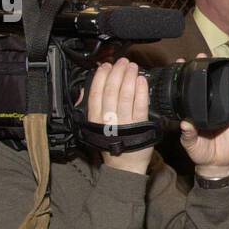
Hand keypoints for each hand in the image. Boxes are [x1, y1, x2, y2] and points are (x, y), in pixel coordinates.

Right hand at [89, 57, 152, 175]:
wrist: (125, 166)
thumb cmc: (112, 145)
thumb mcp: (96, 127)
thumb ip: (92, 108)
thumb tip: (86, 90)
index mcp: (95, 119)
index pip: (95, 93)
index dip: (100, 77)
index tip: (105, 66)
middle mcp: (107, 121)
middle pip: (111, 91)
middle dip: (117, 73)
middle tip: (123, 62)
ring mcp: (124, 124)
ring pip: (125, 96)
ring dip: (129, 78)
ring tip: (133, 67)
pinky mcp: (139, 127)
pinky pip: (140, 106)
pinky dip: (141, 91)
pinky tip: (142, 80)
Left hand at [176, 55, 228, 176]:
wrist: (217, 162)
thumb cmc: (200, 152)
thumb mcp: (190, 144)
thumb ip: (188, 135)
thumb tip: (185, 125)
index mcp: (192, 113)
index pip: (187, 92)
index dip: (184, 79)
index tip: (179, 64)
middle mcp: (205, 108)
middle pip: (203, 86)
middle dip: (201, 70)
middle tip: (197, 56)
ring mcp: (219, 109)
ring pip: (218, 88)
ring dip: (216, 74)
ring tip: (213, 58)